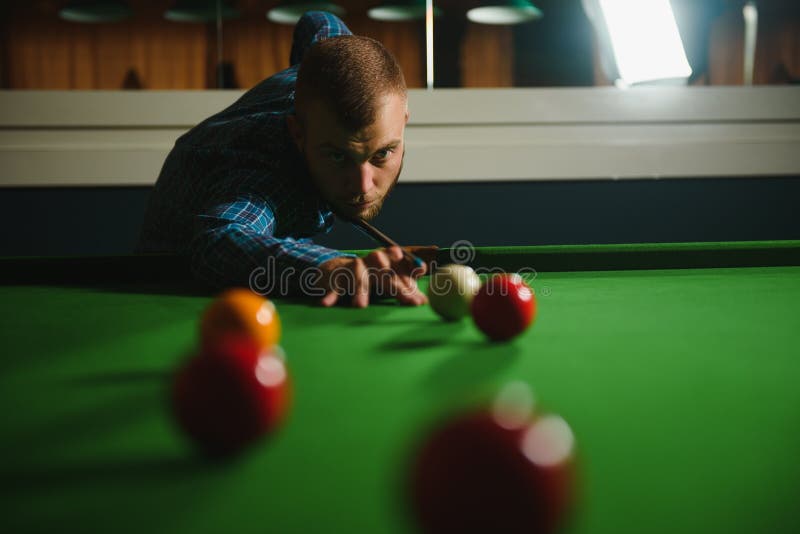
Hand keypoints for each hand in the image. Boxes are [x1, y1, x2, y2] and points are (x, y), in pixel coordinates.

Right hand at [318, 246, 435, 307]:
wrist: (338, 270)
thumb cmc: (371, 277)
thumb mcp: (390, 280)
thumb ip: (407, 289)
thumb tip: (425, 301)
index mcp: (387, 261)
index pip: (402, 264)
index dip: (412, 267)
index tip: (422, 269)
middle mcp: (371, 262)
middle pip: (383, 269)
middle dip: (392, 282)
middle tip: (401, 295)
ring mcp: (353, 268)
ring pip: (358, 274)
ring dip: (360, 289)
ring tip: (361, 306)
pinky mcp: (336, 278)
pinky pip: (334, 286)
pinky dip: (330, 294)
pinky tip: (326, 304)